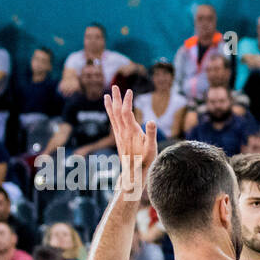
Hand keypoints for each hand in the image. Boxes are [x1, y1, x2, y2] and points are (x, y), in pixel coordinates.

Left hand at [103, 85, 157, 200]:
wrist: (134, 173)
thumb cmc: (145, 161)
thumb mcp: (151, 148)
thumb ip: (151, 134)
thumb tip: (151, 120)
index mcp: (131, 132)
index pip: (126, 112)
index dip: (127, 101)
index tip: (130, 90)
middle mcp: (122, 131)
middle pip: (117, 111)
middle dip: (116, 98)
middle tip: (115, 86)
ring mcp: (119, 135)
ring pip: (112, 116)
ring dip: (110, 104)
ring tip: (107, 95)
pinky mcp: (118, 138)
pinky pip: (112, 122)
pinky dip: (110, 114)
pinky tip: (110, 111)